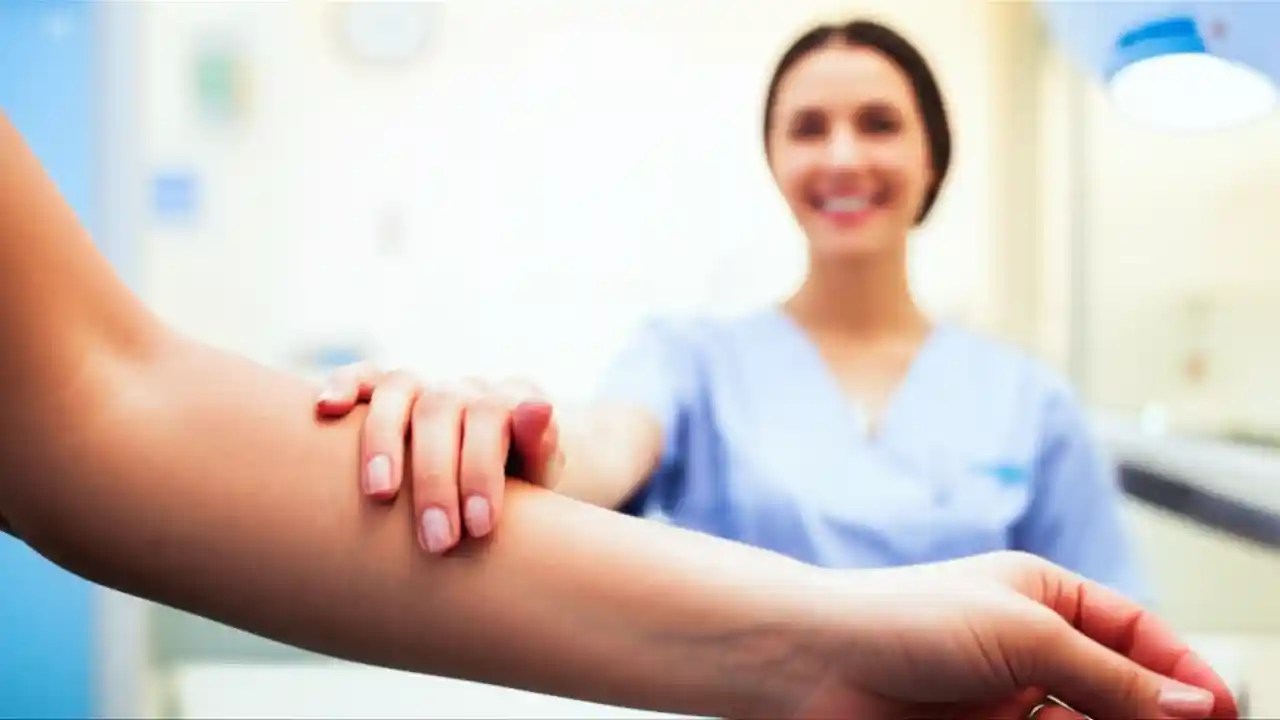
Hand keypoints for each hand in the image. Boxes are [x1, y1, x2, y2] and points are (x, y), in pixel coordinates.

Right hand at [314, 363, 562, 553]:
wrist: (504, 480)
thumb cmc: (520, 491)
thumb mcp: (540, 476)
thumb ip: (541, 445)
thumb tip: (540, 409)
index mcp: (511, 402)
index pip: (493, 417)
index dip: (482, 470)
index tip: (480, 528)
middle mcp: (465, 388)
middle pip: (442, 410)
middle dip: (435, 477)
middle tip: (436, 540)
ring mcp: (426, 387)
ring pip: (397, 391)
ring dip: (384, 441)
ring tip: (379, 495)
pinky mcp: (387, 392)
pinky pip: (363, 376)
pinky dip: (344, 385)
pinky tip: (326, 410)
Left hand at [798, 551, 1235, 718]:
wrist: (810, 665)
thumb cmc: (900, 620)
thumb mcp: (1024, 634)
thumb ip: (1110, 674)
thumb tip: (1192, 703)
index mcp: (1040, 598)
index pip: (1135, 633)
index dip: (1180, 671)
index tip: (1222, 710)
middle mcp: (1026, 649)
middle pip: (1116, 690)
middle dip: (1150, 715)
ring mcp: (1002, 700)